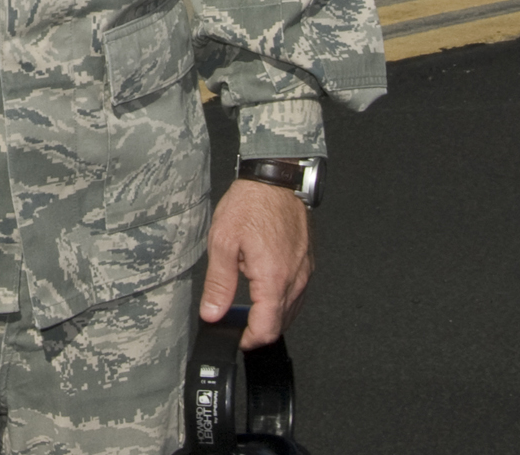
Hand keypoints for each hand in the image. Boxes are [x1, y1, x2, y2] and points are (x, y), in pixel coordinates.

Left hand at [200, 178, 312, 347]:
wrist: (276, 180)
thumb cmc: (251, 203)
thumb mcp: (223, 242)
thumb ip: (219, 283)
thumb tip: (212, 312)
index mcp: (274, 277)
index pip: (267, 328)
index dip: (249, 340)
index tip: (235, 338)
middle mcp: (295, 279)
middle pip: (281, 323)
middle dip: (258, 329)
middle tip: (236, 323)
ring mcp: (305, 271)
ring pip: (291, 310)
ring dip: (270, 314)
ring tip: (247, 303)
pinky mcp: (308, 263)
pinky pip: (297, 292)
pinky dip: (281, 298)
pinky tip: (263, 286)